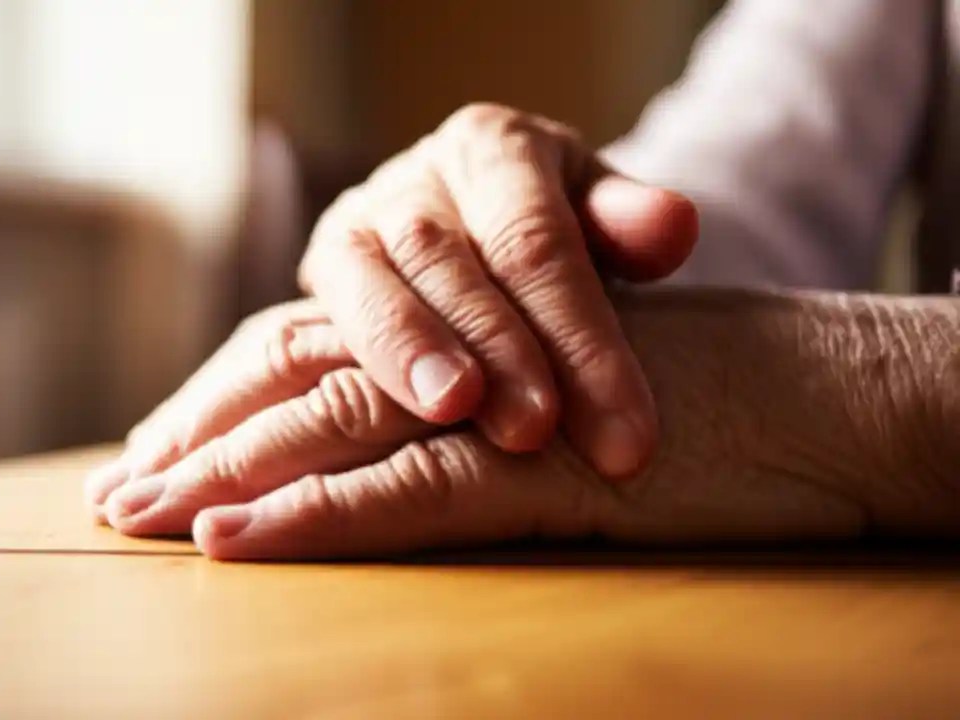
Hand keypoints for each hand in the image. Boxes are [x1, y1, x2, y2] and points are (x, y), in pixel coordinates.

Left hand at [92, 363, 866, 560]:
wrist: (816, 396)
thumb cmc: (688, 409)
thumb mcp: (554, 400)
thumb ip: (474, 412)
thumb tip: (400, 444)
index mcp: (452, 336)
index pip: (305, 355)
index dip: (219, 403)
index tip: (149, 454)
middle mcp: (457, 358)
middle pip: (293, 383)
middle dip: (196, 442)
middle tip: (115, 500)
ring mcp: (494, 410)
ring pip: (329, 430)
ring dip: (226, 476)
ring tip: (142, 518)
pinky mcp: (540, 469)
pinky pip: (408, 490)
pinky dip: (316, 515)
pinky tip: (241, 540)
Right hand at [297, 103, 696, 477]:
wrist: (466, 224)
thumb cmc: (550, 234)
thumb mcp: (601, 214)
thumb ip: (630, 224)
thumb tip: (672, 229)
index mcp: (494, 147)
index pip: (538, 241)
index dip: (581, 338)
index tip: (627, 437)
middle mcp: (413, 179)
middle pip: (449, 258)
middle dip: (495, 348)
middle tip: (534, 431)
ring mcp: (352, 224)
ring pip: (364, 280)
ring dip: (406, 352)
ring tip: (450, 413)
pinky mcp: (314, 277)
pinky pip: (311, 319)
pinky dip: (350, 370)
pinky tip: (372, 433)